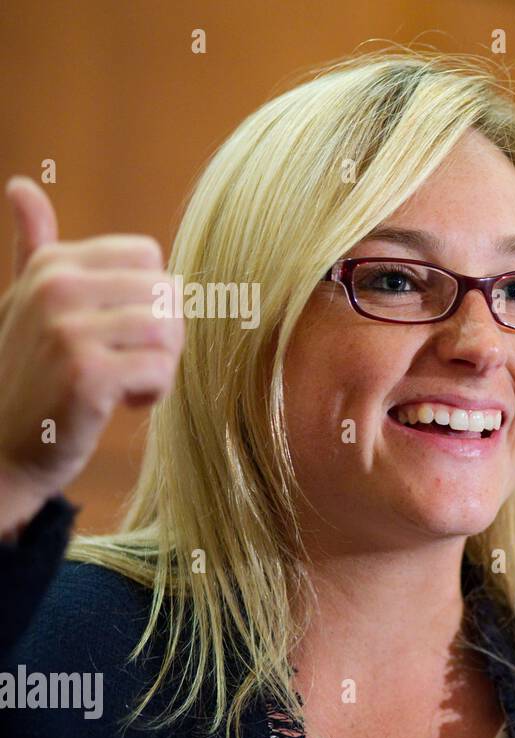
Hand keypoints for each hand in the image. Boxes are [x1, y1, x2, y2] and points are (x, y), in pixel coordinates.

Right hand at [0, 176, 183, 536]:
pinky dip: (154, 393)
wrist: (0, 447)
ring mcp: (69, 330)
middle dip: (161, 335)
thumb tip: (23, 185)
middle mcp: (58, 288)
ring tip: (121, 382)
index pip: (149, 258)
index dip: (148, 299)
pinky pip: (162, 369)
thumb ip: (33, 247)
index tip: (116, 330)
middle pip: (168, 293)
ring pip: (169, 332)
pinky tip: (121, 403)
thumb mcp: (24, 300)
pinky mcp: (87, 375)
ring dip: (158, 365)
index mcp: (53, 264)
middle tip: (124, 361)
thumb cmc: (26, 372)